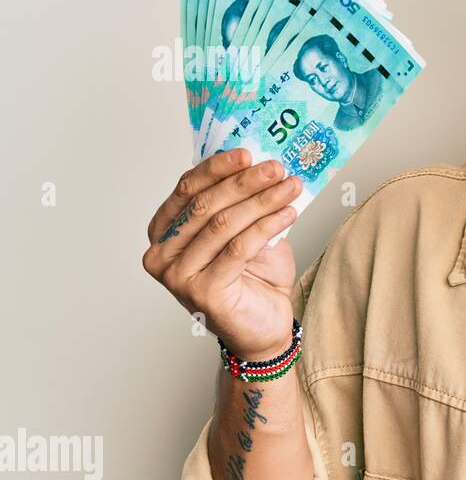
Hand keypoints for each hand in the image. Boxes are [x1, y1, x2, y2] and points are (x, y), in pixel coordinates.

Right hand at [142, 148, 303, 358]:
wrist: (264, 326)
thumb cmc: (252, 278)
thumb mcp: (245, 230)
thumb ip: (241, 203)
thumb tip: (261, 164)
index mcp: (163, 232)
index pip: (186, 189)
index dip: (217, 168)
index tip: (248, 152)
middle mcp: (161, 254)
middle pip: (204, 204)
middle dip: (244, 182)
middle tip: (276, 168)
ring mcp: (178, 276)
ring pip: (223, 224)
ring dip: (262, 201)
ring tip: (290, 188)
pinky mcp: (202, 292)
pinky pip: (239, 248)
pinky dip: (266, 226)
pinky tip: (288, 213)